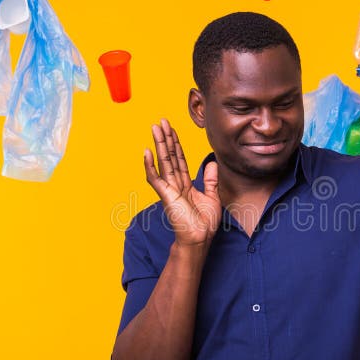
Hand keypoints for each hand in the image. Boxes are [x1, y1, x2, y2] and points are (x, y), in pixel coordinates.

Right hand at [144, 119, 220, 245]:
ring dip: (159, 144)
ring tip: (155, 128)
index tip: (172, 128)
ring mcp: (169, 189)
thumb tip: (211, 163)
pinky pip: (156, 178)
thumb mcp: (212, 197)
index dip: (176, 143)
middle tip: (161, 121)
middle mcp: (175, 184)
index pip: (180, 159)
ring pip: (164, 162)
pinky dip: (150, 165)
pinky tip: (147, 152)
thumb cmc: (204, 223)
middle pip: (170, 156)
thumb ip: (210, 180)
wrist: (200, 239)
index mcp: (185, 184)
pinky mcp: (166, 196)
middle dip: (166, 138)